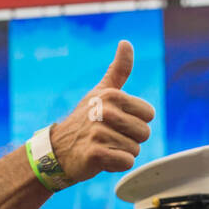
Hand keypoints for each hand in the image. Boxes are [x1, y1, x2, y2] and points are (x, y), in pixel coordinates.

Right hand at [49, 41, 154, 181]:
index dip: (136, 122)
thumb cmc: (85, 121)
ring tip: (103, 146)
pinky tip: (101, 159)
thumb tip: (126, 42)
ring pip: (135, 150)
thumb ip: (118, 70)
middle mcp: (105, 111)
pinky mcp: (96, 154)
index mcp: (112, 95)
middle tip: (109, 137)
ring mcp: (99, 132)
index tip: (117, 122)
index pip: (149, 114)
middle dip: (130, 139)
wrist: (59, 151)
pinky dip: (116, 165)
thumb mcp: (100, 92)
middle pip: (144, 133)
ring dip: (121, 152)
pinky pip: (126, 162)